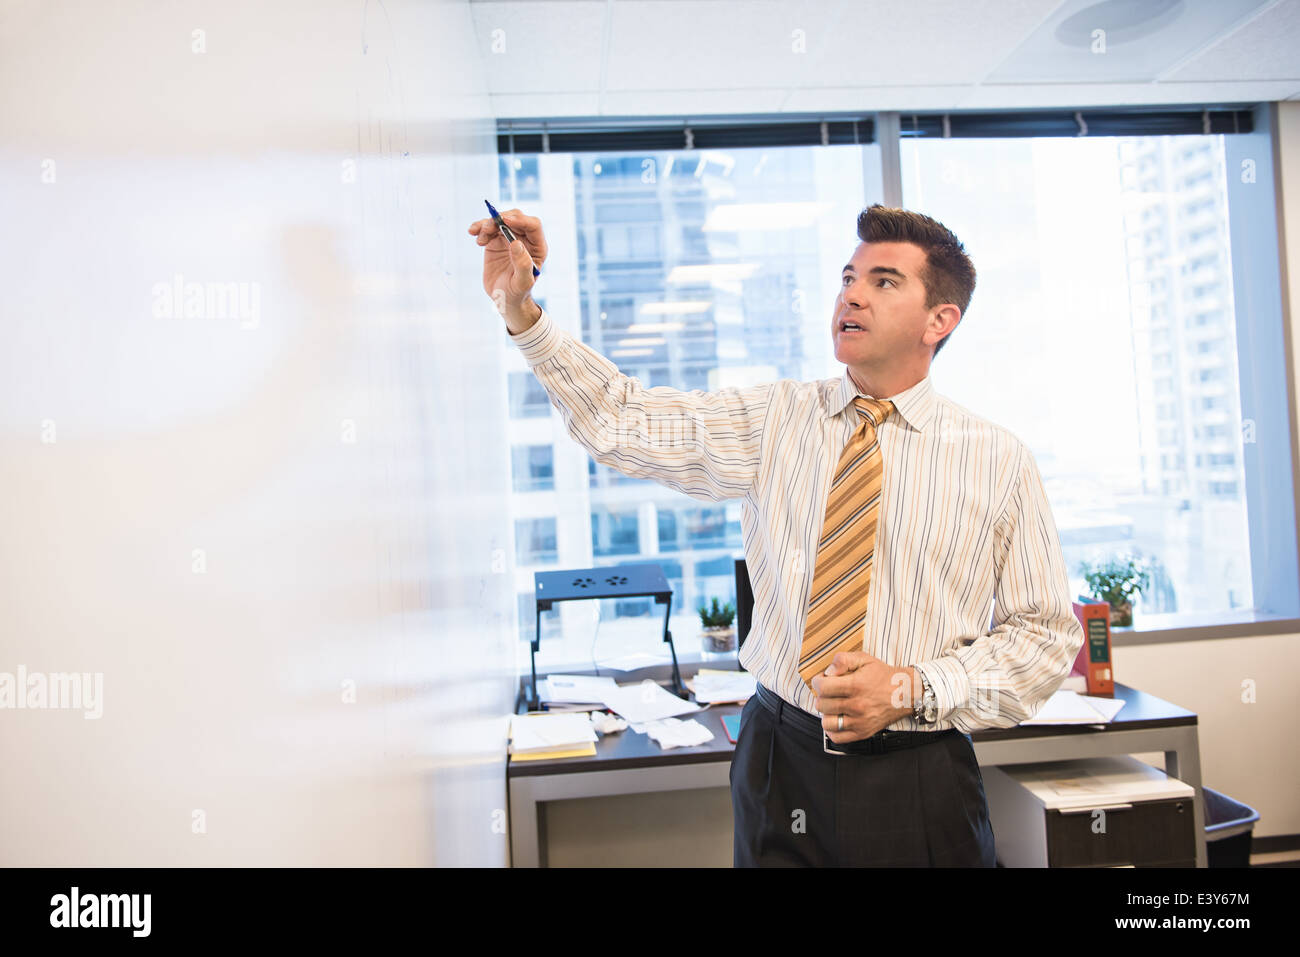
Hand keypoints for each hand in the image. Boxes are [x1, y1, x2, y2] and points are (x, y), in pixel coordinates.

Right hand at [467, 208, 547, 322]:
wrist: (503, 299)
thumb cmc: (517, 293)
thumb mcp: (521, 283)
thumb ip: (522, 264)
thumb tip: (516, 243)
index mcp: (537, 247)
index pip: (533, 225)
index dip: (520, 220)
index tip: (505, 221)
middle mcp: (525, 240)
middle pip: (515, 218)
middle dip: (500, 219)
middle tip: (487, 229)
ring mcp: (510, 238)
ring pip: (500, 221)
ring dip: (487, 224)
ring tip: (479, 237)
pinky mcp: (496, 241)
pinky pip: (488, 228)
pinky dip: (479, 228)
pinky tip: (473, 233)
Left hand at [810, 652, 916, 743]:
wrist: (905, 693)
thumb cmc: (882, 675)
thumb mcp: (864, 658)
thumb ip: (843, 660)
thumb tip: (828, 672)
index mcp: (856, 686)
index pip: (823, 688)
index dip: (817, 682)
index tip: (821, 680)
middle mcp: (857, 706)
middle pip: (822, 705)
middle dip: (821, 696)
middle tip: (829, 691)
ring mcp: (860, 722)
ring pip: (827, 723)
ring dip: (826, 713)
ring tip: (833, 706)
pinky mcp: (863, 733)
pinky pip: (837, 738)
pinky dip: (832, 729)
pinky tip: (837, 718)